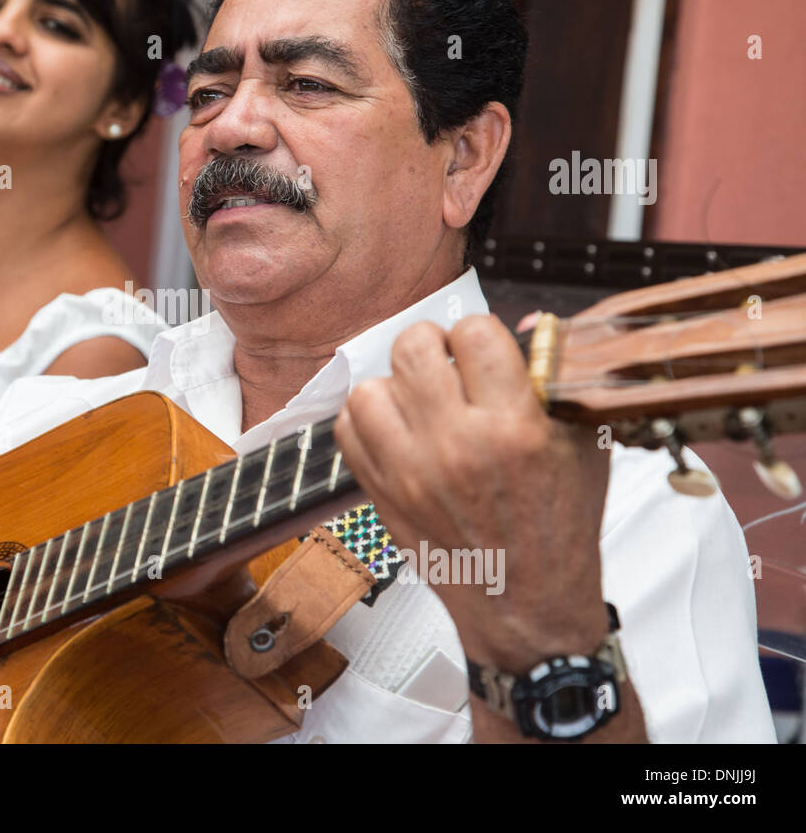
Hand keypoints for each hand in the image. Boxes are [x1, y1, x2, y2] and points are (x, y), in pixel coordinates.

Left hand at [334, 315, 611, 672]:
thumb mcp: (582, 445)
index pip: (475, 333)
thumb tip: (526, 324)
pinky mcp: (382, 494)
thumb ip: (554, 381)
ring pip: (370, 388)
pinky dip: (366, 420)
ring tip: (419, 400)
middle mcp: (454, 447)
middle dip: (431, 344)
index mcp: (514, 429)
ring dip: (394, 385)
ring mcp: (410, 472)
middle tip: (445, 363)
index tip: (484, 351)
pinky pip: (348, 430)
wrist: (526, 605)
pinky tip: (396, 428)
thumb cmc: (559, 528)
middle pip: (412, 349)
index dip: (479, 334)